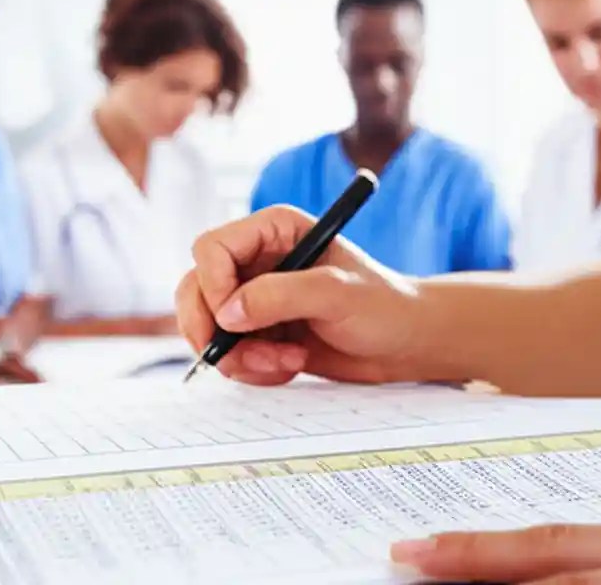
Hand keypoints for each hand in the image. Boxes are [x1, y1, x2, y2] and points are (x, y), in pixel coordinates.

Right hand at [176, 205, 434, 385]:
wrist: (405, 344)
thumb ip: (282, 296)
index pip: (212, 248)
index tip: (232, 319)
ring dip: (239, 356)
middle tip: (241, 356)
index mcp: (274, 231)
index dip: (213, 285)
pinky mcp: (259, 333)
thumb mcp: (337, 294)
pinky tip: (291, 366)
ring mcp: (255, 299)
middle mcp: (257, 261)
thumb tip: (228, 312)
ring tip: (286, 362)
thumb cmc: (384, 306)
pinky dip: (252, 369)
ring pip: (208, 328)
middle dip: (214, 330)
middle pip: (196, 289)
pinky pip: (230, 354)